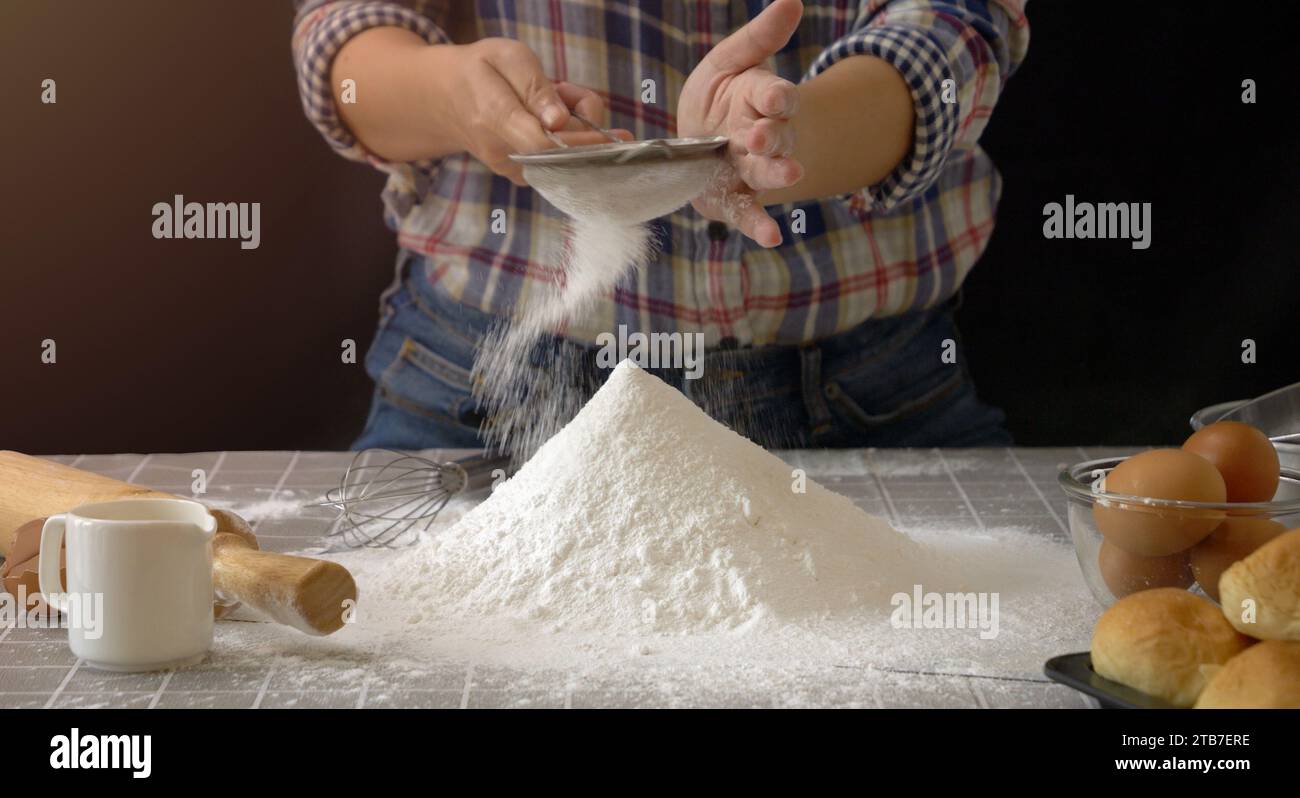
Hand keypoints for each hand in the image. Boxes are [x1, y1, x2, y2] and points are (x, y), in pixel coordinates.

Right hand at [438, 38, 630, 184]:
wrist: (445, 98)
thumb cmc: (480, 70)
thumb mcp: (507, 57)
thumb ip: (535, 87)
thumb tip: (559, 121)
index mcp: (495, 117)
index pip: (547, 145)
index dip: (585, 142)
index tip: (616, 135)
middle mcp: (503, 152)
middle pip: (565, 154)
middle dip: (584, 121)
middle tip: (565, 88)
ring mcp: (512, 169)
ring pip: (566, 158)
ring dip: (575, 126)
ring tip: (553, 97)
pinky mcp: (523, 176)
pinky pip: (559, 162)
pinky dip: (565, 139)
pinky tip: (549, 118)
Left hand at [677, 0, 803, 246]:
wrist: (700, 140)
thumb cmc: (718, 96)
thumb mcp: (730, 60)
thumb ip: (760, 37)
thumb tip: (792, 0)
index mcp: (761, 100)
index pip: (774, 96)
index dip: (775, 97)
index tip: (775, 98)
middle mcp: (761, 137)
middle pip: (775, 137)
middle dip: (772, 137)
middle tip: (762, 137)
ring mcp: (750, 171)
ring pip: (766, 174)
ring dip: (777, 175)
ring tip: (790, 177)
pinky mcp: (734, 199)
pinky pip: (748, 213)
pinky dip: (760, 226)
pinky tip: (772, 238)